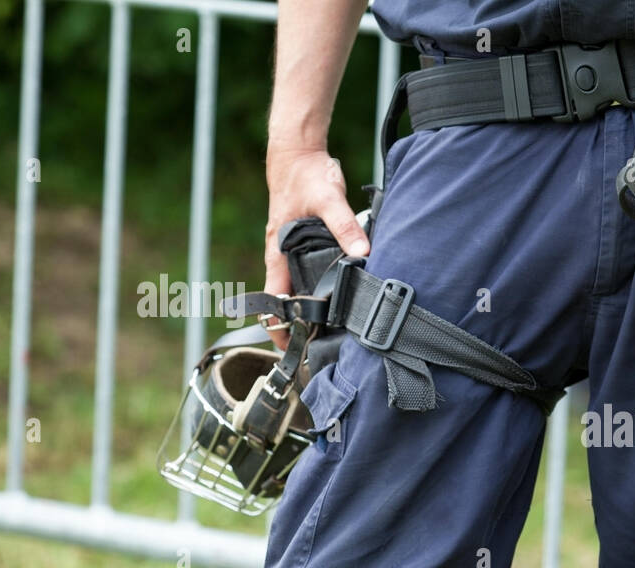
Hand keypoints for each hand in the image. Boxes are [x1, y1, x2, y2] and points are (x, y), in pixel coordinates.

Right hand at [262, 146, 369, 347]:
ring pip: (296, 288)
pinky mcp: (302, 243)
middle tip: (316, 350)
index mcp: (278, 251)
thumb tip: (363, 254)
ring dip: (308, 310)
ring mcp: (290, 250)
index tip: (292, 347)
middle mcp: (281, 255)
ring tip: (329, 334)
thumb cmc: (306, 174)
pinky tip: (337, 300)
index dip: (278, 326)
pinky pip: (307, 273)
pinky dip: (317, 289)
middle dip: (295, 326)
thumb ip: (346, 226)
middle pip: (284, 301)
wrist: (298, 150)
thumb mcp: (329, 199)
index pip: (272, 299)